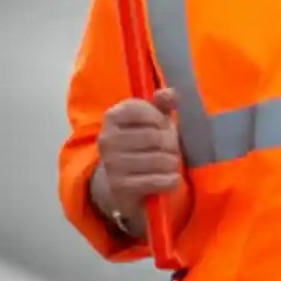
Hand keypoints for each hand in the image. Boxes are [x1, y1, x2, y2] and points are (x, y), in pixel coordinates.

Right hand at [95, 88, 181, 221]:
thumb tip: (171, 93)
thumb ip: (163, 103)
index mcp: (113, 116)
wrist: (120, 181)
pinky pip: (156, 181)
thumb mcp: (151, 119)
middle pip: (155, 136)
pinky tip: (172, 179)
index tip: (163, 126)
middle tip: (173, 148)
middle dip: (172, 143)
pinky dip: (171, 180)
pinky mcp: (119, 187)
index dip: (161, 119)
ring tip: (171, 162)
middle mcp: (107, 139)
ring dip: (173, 162)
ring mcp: (111, 164)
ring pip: (159, 159)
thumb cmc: (141, 142)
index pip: (143, 110)